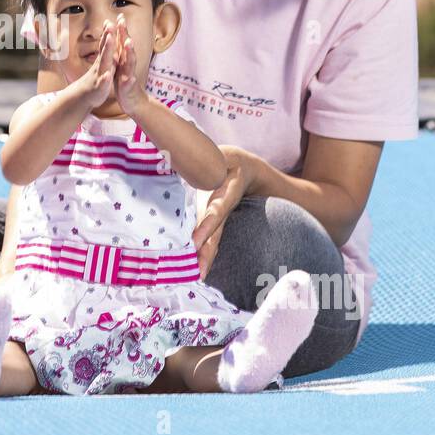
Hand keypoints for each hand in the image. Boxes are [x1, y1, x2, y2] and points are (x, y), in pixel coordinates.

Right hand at [66, 19, 117, 108]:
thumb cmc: (96, 79)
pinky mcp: (100, 87)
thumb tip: (107, 34)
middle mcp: (100, 64)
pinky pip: (102, 82)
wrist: (84, 96)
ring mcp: (99, 75)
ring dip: (107, 51)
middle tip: (110, 25)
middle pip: (105, 49)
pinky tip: (107, 75)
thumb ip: (104, 49)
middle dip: (108, 37)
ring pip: (104, 62)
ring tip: (110, 40)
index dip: (109, 31)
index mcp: (103, 59)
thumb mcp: (101, 62)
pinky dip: (105, 79)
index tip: (113, 18)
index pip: (106, 43)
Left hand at [111, 15, 146, 115]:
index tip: (119, 15)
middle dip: (125, 35)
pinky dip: (129, 79)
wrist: (133, 101)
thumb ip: (121, 51)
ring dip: (130, 52)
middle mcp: (129, 64)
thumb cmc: (125, 81)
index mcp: (125, 58)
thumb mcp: (122, 64)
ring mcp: (129, 74)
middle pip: (128, 48)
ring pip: (130, 63)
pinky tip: (129, 76)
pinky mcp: (128, 87)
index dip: (122, 28)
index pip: (123, 41)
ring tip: (128, 43)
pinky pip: (128, 83)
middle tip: (123, 22)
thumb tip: (121, 36)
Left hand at [191, 145, 258, 278]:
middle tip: (197, 273)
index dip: (206, 227)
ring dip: (204, 260)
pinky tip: (194, 272)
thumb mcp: (223, 156)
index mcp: (224, 195)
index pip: (215, 213)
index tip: (195, 241)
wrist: (247, 171)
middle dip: (206, 254)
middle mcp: (221, 211)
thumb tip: (186, 157)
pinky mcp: (212, 224)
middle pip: (214, 236)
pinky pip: (208, 241)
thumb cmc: (230, 162)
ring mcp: (218, 220)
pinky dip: (202, 256)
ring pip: (212, 242)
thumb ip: (211, 159)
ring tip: (195, 278)